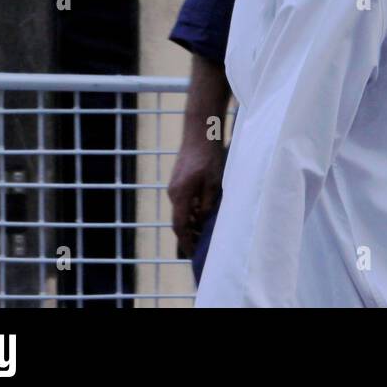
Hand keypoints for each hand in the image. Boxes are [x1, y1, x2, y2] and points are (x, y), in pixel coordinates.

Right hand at [168, 131, 224, 258]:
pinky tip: (201, 214)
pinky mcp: (178, 179)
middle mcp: (173, 192)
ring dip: (190, 223)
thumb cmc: (209, 156)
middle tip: (199, 248)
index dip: (185, 242)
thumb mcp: (214, 183)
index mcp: (180, 195)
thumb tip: (202, 221)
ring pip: (181, 210)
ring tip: (203, 234)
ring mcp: (173, 185)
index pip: (180, 226)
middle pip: (179, 220)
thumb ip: (207, 204)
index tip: (190, 254)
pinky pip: (182, 201)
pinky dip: (190, 211)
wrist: (200, 132)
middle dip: (188, 235)